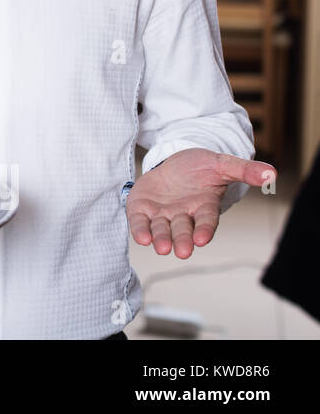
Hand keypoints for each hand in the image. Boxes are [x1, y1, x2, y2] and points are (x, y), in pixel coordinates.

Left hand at [126, 148, 274, 258]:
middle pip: (183, 230)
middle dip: (182, 241)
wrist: (172, 162)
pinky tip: (141, 238)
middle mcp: (184, 215)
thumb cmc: (200, 166)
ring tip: (161, 248)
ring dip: (161, 239)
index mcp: (204, 206)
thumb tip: (272, 173)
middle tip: (182, 252)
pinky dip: (140, 230)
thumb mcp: (222, 164)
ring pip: (162, 230)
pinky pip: (141, 222)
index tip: (202, 239)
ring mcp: (162, 214)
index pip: (206, 221)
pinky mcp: (142, 209)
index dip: (204, 230)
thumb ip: (244, 170)